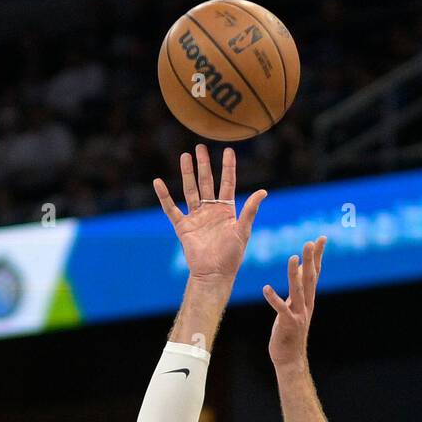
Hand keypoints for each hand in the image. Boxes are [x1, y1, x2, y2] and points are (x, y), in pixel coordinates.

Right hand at [154, 145, 265, 282]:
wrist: (213, 275)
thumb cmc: (231, 257)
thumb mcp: (243, 231)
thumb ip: (250, 210)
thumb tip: (263, 191)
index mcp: (226, 210)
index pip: (227, 183)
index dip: (228, 167)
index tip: (228, 150)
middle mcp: (211, 211)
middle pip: (206, 182)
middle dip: (204, 164)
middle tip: (200, 147)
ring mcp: (196, 217)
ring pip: (190, 190)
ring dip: (187, 173)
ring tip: (184, 156)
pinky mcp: (183, 227)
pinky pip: (171, 209)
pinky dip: (164, 196)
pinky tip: (158, 182)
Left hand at [263, 237, 326, 367]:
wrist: (290, 358)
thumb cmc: (290, 332)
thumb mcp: (295, 306)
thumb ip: (298, 288)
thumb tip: (300, 268)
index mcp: (308, 300)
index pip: (315, 274)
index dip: (318, 256)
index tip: (321, 239)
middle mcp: (306, 305)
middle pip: (310, 279)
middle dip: (310, 260)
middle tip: (310, 242)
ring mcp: (298, 315)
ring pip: (297, 291)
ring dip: (294, 274)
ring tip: (293, 257)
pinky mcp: (287, 324)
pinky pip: (280, 310)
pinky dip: (273, 299)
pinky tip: (266, 288)